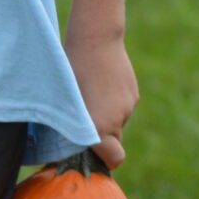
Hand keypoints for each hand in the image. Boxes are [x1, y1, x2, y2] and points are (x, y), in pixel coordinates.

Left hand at [64, 26, 136, 168]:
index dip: (104, 160)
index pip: (114, 159)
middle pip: (113, 141)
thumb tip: (70, 144)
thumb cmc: (70, 69)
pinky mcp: (133, 92)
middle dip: (101, 137)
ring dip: (105, 115)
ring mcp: (128, 106)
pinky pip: (122, 106)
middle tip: (82, 119)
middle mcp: (117, 120)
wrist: (96, 39)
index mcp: (99, 126)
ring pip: (117, 121)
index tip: (89, 152)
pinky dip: (112, 101)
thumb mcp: (65, 102)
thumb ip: (72, 127)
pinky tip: (98, 83)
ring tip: (87, 94)